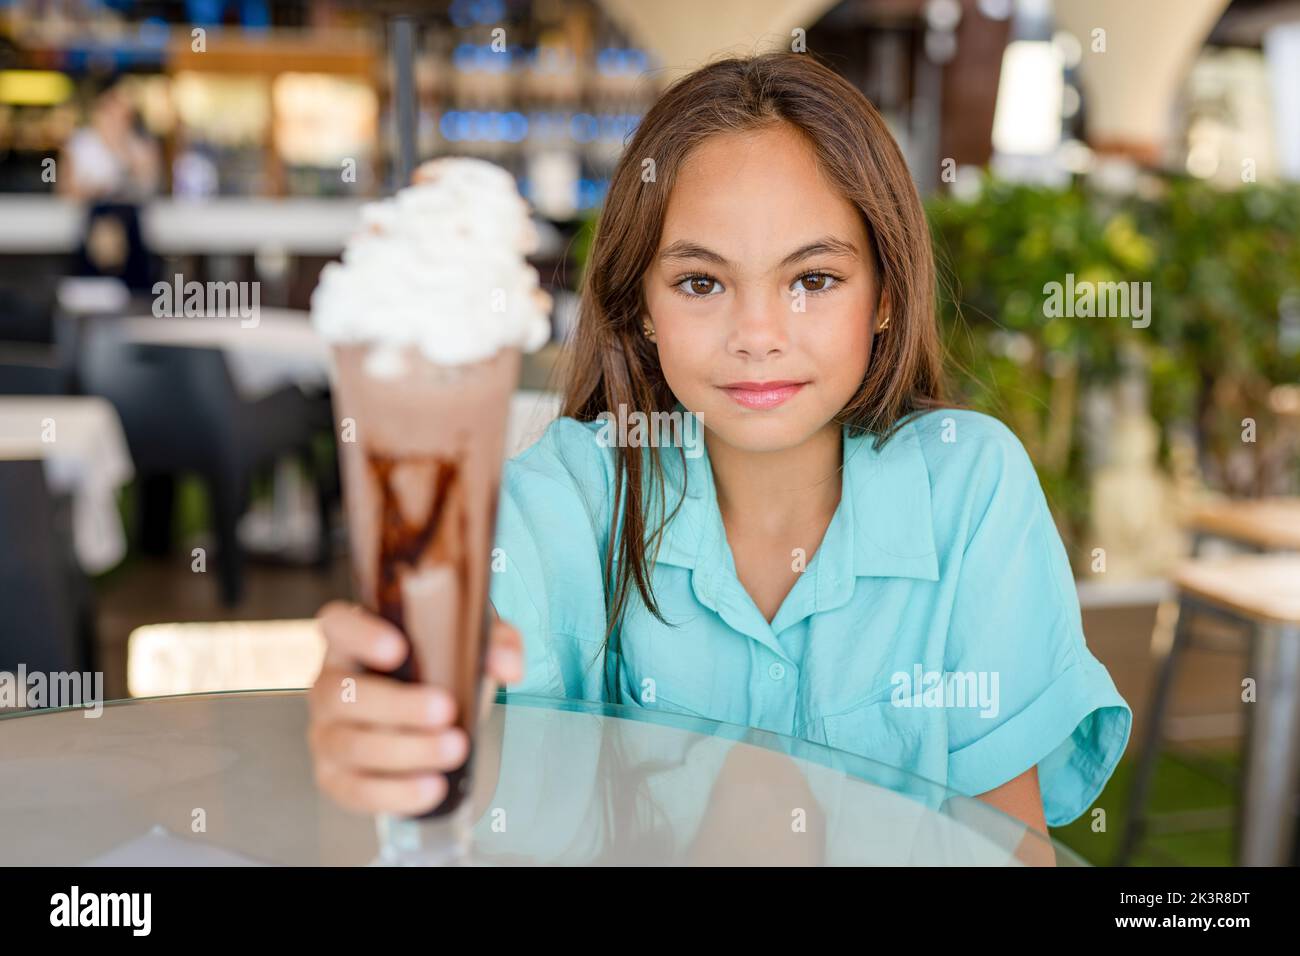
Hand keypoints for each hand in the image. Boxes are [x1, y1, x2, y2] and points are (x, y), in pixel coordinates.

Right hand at [307, 600, 523, 815]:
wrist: (433, 713)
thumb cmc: (439, 668)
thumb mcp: (469, 642)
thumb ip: (493, 641)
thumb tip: (508, 665)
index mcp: (352, 640)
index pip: (336, 623)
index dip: (358, 634)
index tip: (397, 648)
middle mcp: (330, 684)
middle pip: (339, 693)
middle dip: (396, 705)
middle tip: (446, 710)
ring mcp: (327, 732)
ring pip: (349, 745)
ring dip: (403, 752)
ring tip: (453, 750)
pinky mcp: (336, 776)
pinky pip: (355, 789)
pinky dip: (394, 793)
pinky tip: (431, 787)